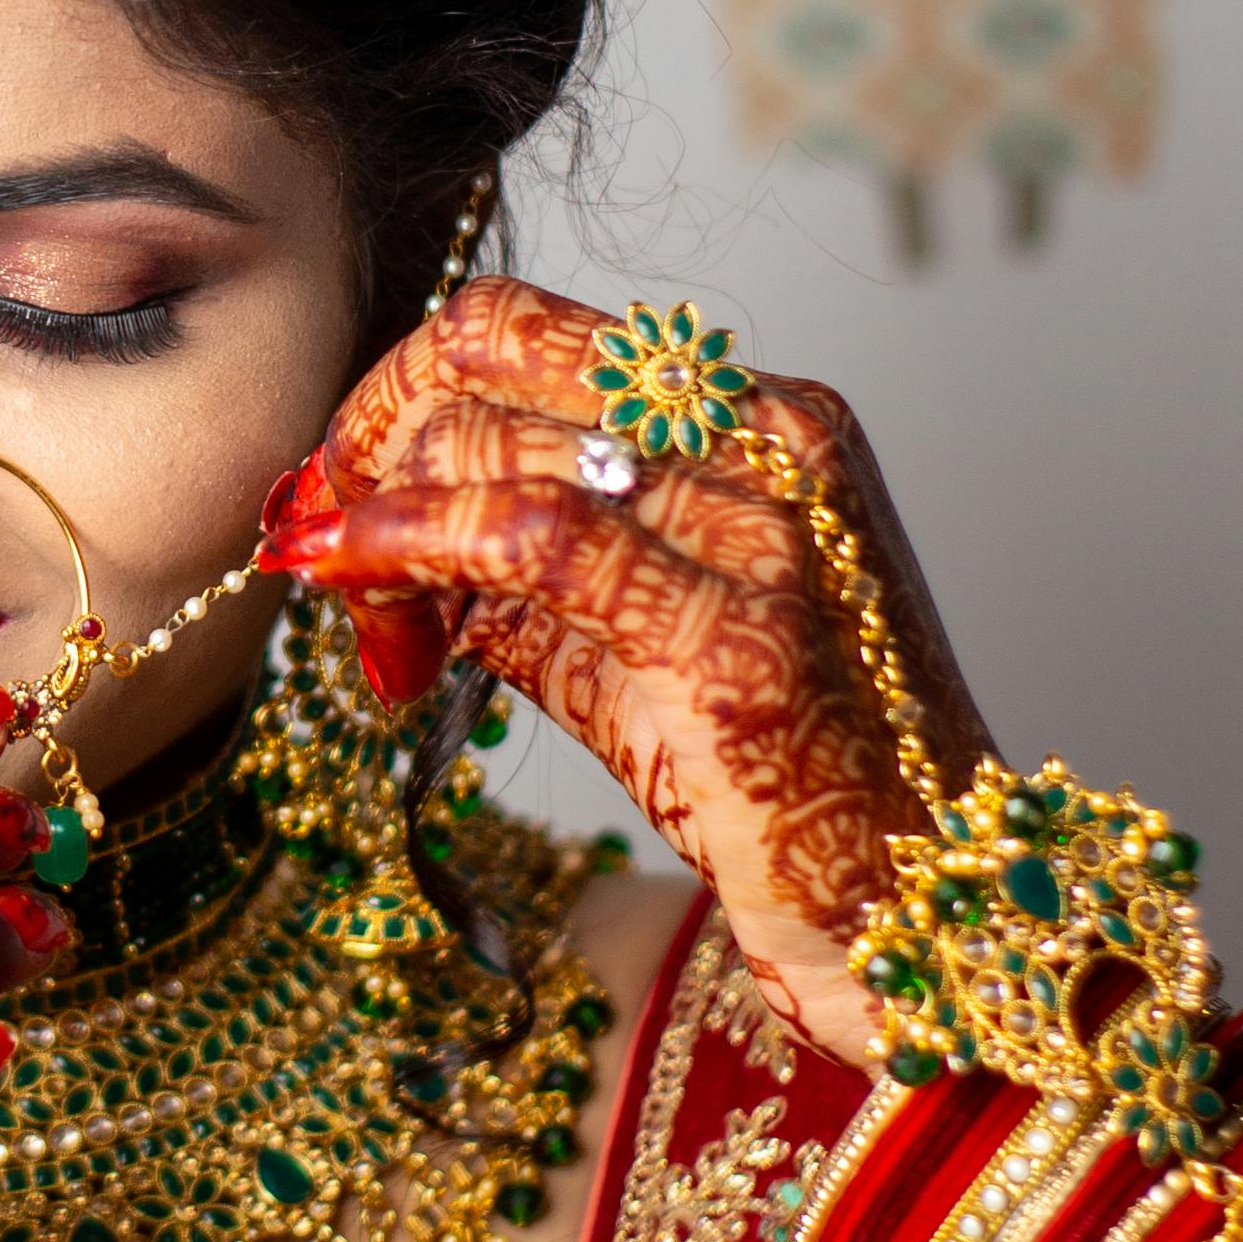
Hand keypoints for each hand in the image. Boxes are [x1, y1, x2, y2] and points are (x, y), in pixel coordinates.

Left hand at [266, 277, 986, 1064]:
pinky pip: (523, 535)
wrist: (917, 913)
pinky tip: (360, 596)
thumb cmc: (790, 788)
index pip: (530, 328)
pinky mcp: (730, 628)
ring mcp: (761, 525)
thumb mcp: (637, 649)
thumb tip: (380, 540)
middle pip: (492, 354)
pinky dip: (407, 546)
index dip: (402, 391)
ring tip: (374, 636)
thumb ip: (524, 580)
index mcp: (765, 416)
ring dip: (377, 524)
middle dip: (370, 441)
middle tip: (325, 548)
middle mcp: (772, 438)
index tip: (344, 485)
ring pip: (491, 438)